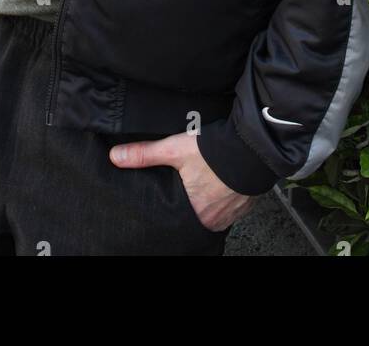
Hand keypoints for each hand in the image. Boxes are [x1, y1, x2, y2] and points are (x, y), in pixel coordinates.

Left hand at [108, 131, 256, 231]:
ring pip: (214, 212)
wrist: (252, 145)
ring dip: (208, 201)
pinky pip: (231, 205)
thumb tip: (115, 157)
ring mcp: (233, 212)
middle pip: (196, 217)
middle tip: (183, 193)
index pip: (178, 222)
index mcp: (197, 214)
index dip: (172, 212)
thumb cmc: (215, 152)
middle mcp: (216, 219)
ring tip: (200, 186)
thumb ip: (145, 154)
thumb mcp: (174, 149)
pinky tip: (219, 182)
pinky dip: (224, 196)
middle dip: (189, 206)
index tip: (169, 206)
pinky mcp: (247, 202)